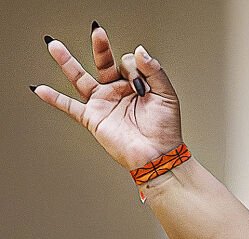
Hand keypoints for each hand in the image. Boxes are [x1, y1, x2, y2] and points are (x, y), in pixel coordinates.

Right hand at [32, 25, 182, 170]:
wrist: (158, 155)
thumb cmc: (165, 129)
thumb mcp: (166, 95)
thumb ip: (154, 71)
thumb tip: (139, 50)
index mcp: (135, 85)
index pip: (128, 63)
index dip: (136, 70)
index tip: (142, 85)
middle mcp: (117, 91)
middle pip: (103, 63)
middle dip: (99, 47)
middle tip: (97, 31)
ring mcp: (103, 103)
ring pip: (80, 78)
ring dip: (66, 61)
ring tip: (53, 44)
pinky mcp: (93, 118)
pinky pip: (69, 106)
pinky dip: (54, 98)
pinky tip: (40, 89)